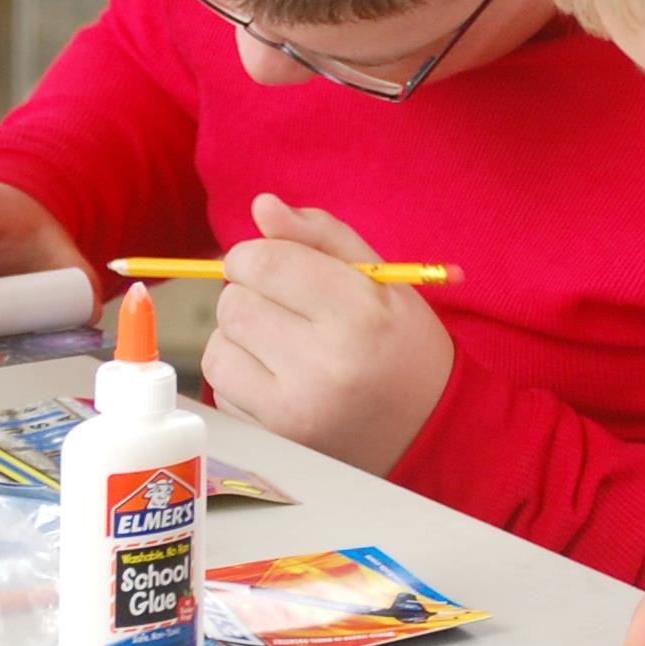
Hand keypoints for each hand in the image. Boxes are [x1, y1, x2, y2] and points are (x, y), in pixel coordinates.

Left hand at [202, 193, 452, 475]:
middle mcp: (325, 366)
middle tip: (285, 308)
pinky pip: (222, 389)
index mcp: (359, 315)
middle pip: (233, 304)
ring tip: (283, 344)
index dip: (252, 255)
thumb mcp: (381, 279)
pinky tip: (280, 379)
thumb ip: (322, 234)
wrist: (428, 429)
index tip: (266, 264)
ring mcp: (295, 411)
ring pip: (216, 349)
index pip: (264, 263)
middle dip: (248, 295)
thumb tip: (261, 205)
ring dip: (238, 338)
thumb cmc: (402, 342)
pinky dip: (241, 377)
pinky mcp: (275, 440)